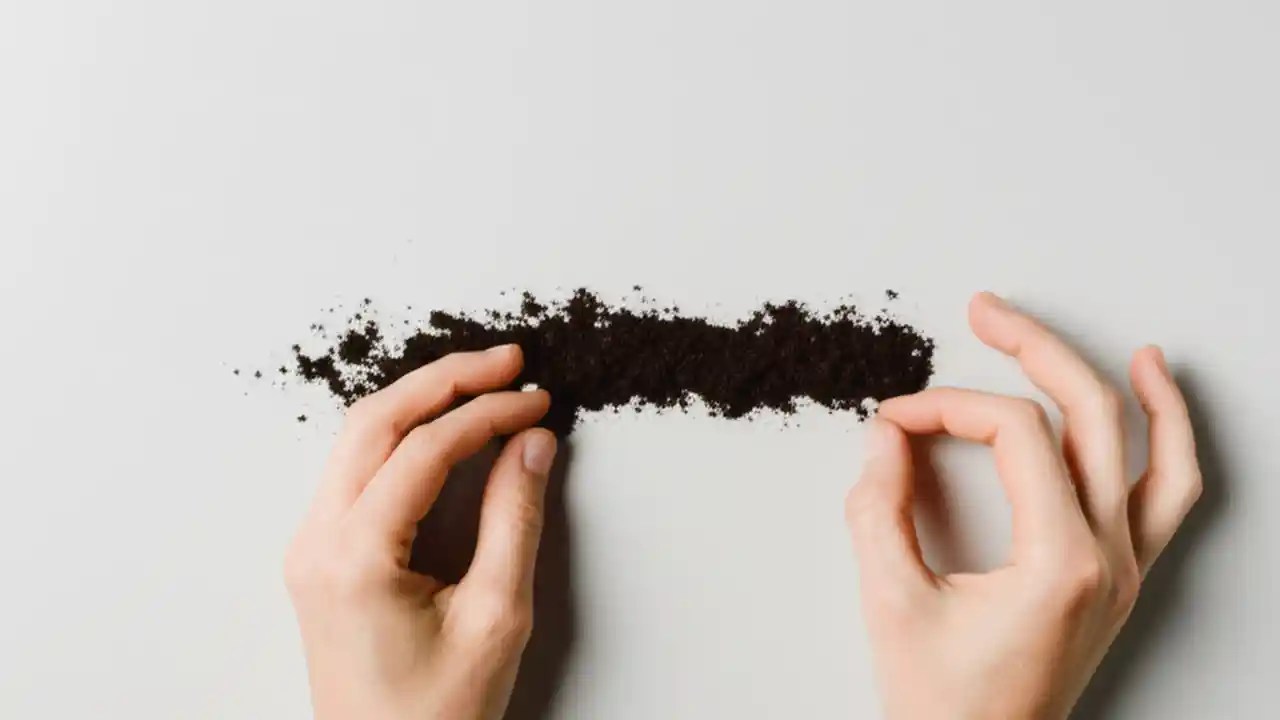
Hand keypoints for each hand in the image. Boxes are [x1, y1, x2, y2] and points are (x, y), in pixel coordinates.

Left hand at [284, 345, 556, 719]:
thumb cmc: (436, 717)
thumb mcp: (494, 618)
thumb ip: (513, 520)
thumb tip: (531, 444)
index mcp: (354, 558)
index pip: (422, 450)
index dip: (487, 415)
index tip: (537, 402)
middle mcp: (317, 542)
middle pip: (374, 421)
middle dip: (446, 380)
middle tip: (510, 362)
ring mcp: (310, 547)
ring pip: (358, 436)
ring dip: (422, 399)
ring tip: (484, 382)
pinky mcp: (320, 555)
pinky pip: (355, 468)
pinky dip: (403, 434)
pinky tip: (445, 425)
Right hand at [846, 292, 1200, 719]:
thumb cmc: (941, 706)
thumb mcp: (890, 603)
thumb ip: (878, 509)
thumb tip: (886, 438)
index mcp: (1061, 560)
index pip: (1014, 433)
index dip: (945, 408)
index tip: (893, 421)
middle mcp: (1109, 558)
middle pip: (1089, 416)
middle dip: (1034, 349)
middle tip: (984, 311)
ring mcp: (1125, 570)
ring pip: (1154, 452)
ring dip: (1125, 385)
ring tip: (1098, 340)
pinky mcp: (1118, 580)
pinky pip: (1168, 495)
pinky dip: (1167, 438)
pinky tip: (1151, 400)